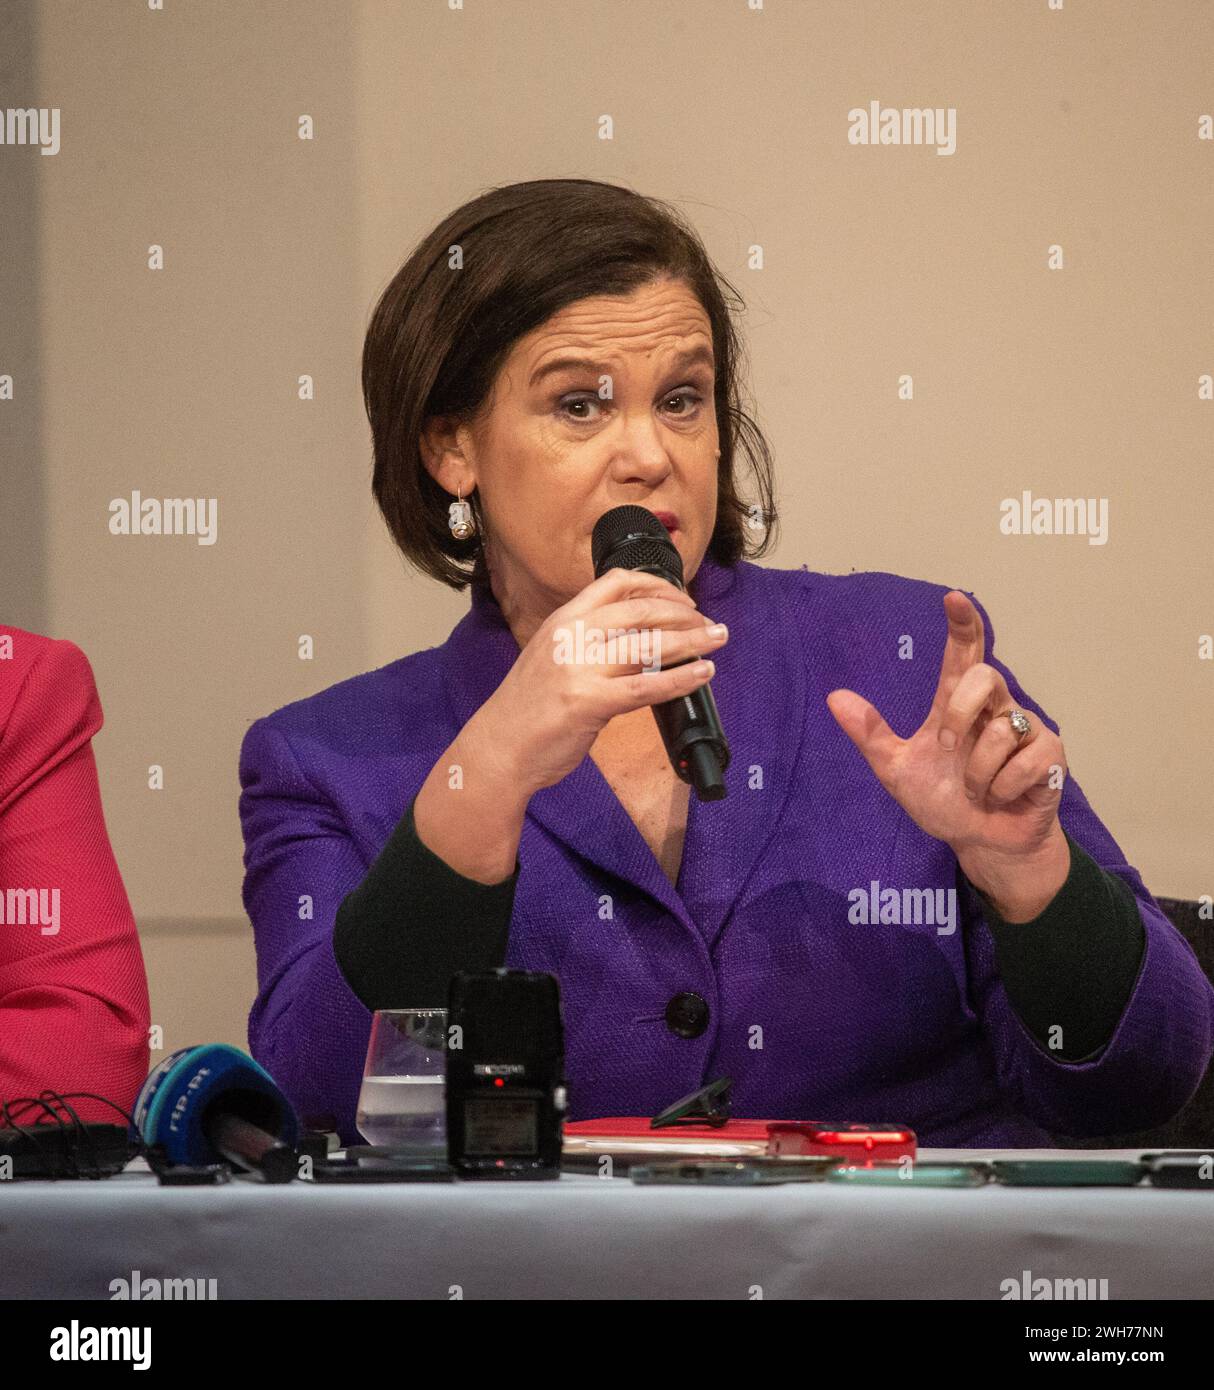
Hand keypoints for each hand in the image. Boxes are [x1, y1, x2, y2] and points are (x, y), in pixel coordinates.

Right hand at [466, 566, 728, 797]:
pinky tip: (703, 674)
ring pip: (649, 644)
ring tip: (719, 637)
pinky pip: (647, 686)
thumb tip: (643, 636)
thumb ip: (590, 641)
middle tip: (709, 621)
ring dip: (693, 638)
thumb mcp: (554, 656)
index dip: (657, 584)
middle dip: (684, 612)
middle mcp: (571, 636)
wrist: (499, 746)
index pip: (616, 583)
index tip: (683, 596)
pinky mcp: (589, 702)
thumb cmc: (530, 708)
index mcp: (563, 620)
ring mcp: (579, 668)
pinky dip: (681, 678)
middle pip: (640, 610)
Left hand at [825, 591, 1070, 918]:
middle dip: (960, 713)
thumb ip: (870, 734)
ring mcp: (1026, 729)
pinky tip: (1002, 798)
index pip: (964, 654)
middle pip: (985, 676)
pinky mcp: (1049, 756)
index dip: (962, 624)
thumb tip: (834, 697)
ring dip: (979, 772)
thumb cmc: (945, 801)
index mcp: (957, 705)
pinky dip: (1002, 788)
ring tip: (977, 791)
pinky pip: (1024, 762)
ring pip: (1001, 730)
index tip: (953, 598)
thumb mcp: (897, 771)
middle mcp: (994, 708)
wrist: (981, 843)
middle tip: (948, 748)